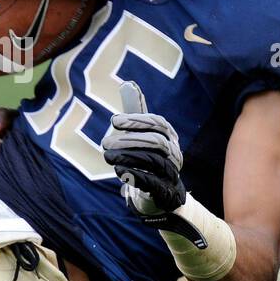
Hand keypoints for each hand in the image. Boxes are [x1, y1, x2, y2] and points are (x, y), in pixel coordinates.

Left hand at [102, 82, 185, 211]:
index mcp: (170, 137)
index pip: (158, 123)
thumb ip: (134, 113)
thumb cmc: (147, 160)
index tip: (114, 120)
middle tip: (105, 141)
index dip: (137, 120)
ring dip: (129, 156)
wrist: (161, 196)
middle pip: (157, 141)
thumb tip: (127, 84)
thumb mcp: (141, 135)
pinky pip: (153, 182)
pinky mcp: (165, 192)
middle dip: (130, 139)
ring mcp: (172, 173)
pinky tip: (119, 169)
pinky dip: (136, 174)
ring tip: (108, 156)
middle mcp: (174, 154)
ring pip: (154, 161)